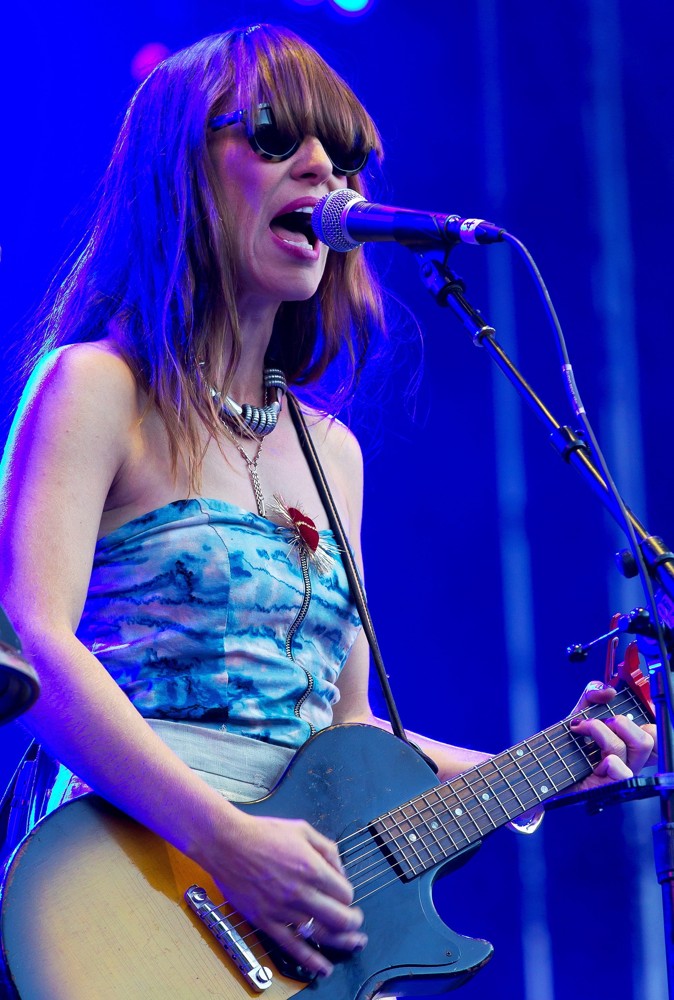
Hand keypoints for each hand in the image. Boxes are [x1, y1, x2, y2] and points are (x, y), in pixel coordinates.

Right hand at [212, 812, 366, 977]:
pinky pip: (293, 947)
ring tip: (353, 943)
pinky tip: (324, 967)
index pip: (345, 893)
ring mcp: (283, 910)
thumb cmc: (263, 833)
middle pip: (340, 919)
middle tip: (355, 920)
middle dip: (353, 922)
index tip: (344, 894)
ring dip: (342, 942)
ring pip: (321, 935)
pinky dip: (311, 960)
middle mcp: (301, 892)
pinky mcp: (266, 922)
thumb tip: (340, 869)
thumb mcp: (302, 830)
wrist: (227, 843)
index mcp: (312, 868)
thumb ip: (327, 849)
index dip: (349, 895)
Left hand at [568, 680, 656, 792]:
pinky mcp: (609, 787)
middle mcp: (629, 762)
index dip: (651, 722)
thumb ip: (593, 696)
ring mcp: (620, 775)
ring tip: (583, 730)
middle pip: (647, 739)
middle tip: (598, 722)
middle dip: (621, 722)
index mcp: (628, 746)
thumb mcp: (579, 714)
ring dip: (601, 731)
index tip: (636, 709)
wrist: (545, 770)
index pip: (655, 735)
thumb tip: (608, 691)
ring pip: (631, 748)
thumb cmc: (566, 746)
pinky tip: (592, 761)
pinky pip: (620, 768)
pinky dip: (608, 759)